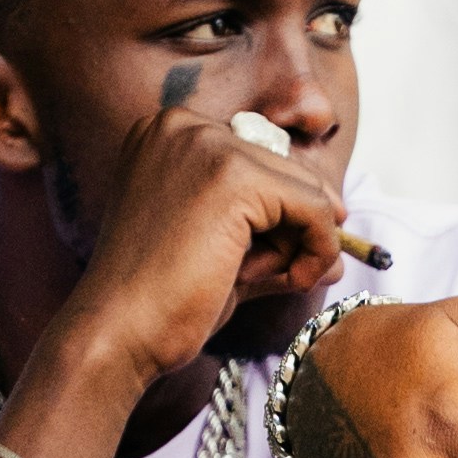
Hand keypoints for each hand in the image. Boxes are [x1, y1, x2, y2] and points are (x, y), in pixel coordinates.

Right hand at [65, 85, 363, 395]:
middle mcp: (183, 125)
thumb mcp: (221, 255)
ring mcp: (206, 144)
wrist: (118, 333)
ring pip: (306, 188)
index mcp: (168, 132)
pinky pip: (314, 207)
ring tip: (270, 281)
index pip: (261, 161)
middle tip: (271, 277)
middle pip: (286, 170)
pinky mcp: (232, 176)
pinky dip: (319, 248)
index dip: (279, 214)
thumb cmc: (161, 303)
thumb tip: (340, 253)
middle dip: (294, 230)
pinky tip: (291, 281)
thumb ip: (275, 243)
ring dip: (305, 243)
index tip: (276, 258)